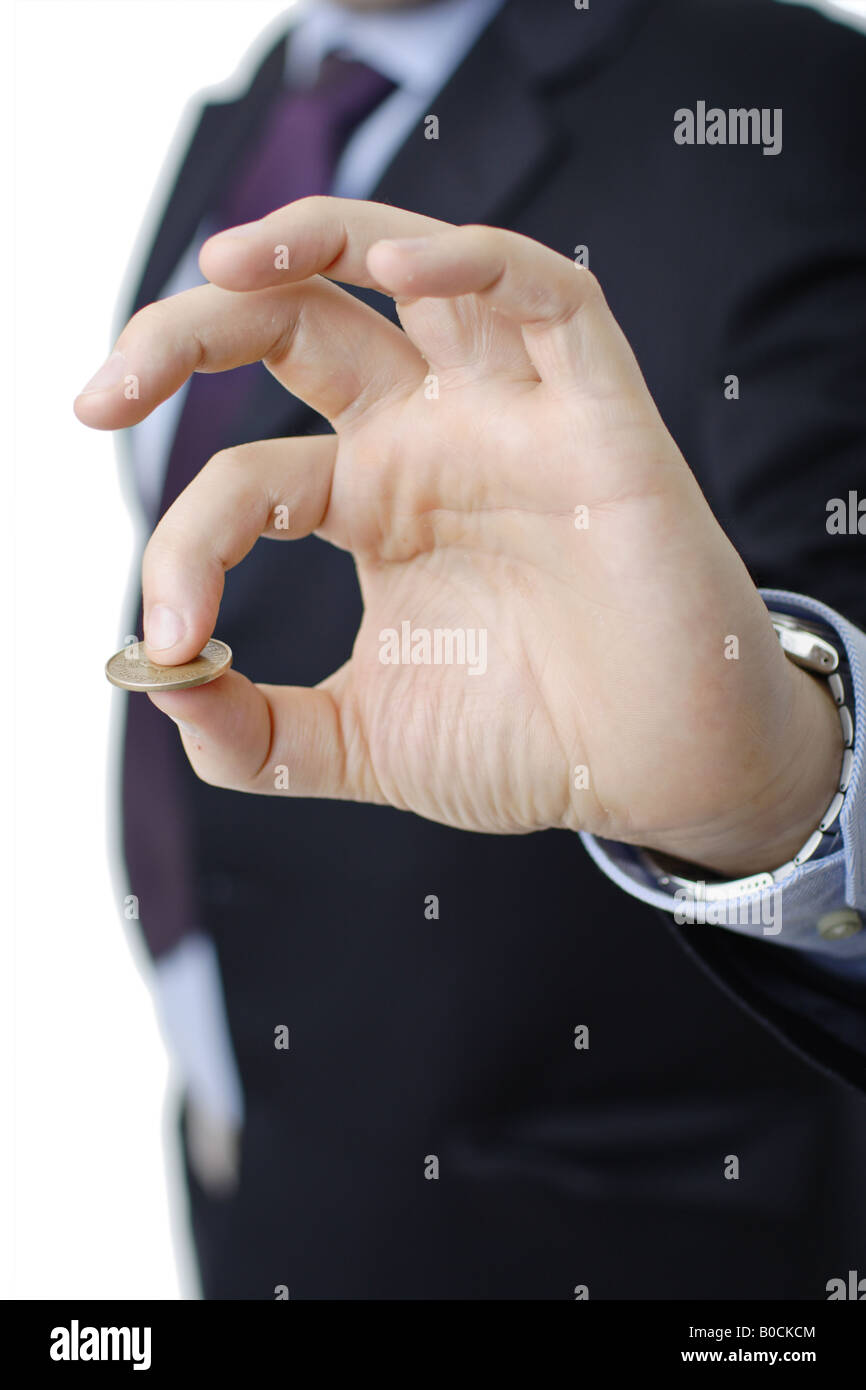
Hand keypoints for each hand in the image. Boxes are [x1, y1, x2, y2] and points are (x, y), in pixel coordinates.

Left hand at [76, 197, 841, 875]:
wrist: (656, 771)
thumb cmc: (527, 743)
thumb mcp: (360, 744)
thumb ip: (252, 733)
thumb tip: (154, 681)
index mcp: (373, 502)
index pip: (248, 474)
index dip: (183, 541)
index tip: (165, 634)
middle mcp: (431, 440)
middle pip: (298, 322)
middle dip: (191, 328)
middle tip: (105, 389)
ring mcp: (510, 416)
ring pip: (411, 267)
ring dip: (317, 237)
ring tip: (226, 260)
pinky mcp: (597, 413)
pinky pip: (546, 295)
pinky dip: (476, 262)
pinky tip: (400, 266)